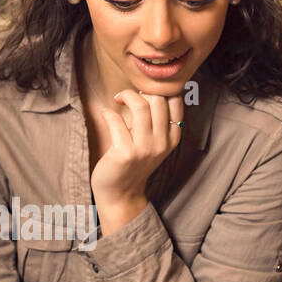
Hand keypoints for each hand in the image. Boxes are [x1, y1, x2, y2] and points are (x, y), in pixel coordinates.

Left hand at [89, 90, 183, 232]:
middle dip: (141, 90)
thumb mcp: (154, 143)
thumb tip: (149, 88)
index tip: (145, 91)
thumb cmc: (133, 162)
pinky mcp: (125, 152)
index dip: (159, 89)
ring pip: (141, 106)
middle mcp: (162, 142)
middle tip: (128, 95)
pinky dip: (109, 112)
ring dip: (126, 95)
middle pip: (158, 99)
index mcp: (172, 138)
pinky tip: (107, 114)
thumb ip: (156, 121)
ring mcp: (144, 148)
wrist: (120, 193)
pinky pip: (116, 120)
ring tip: (118, 98)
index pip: (175, 101)